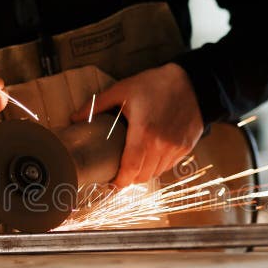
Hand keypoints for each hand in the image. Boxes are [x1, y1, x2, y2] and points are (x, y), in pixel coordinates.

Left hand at [72, 63, 203, 187]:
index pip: (129, 169)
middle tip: (119, 172)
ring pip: (156, 173)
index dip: (119, 182)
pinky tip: (151, 154)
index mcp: (143, 133)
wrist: (193, 82)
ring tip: (135, 163)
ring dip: (143, 172)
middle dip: (129, 178)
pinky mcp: (185, 148)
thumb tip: (75, 118)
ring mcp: (175, 148)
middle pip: (142, 176)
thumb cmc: (157, 84)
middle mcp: (161, 145)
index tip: (111, 184)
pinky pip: (168, 165)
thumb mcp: (124, 89)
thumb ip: (98, 105)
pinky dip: (158, 165)